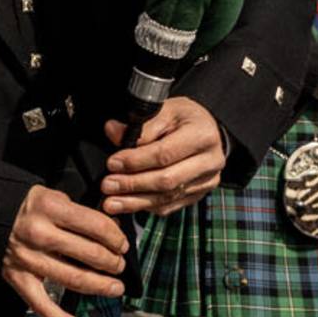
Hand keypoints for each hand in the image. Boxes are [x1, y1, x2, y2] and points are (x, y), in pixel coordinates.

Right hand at [1, 182, 130, 316]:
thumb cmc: (28, 208)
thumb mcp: (53, 196)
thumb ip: (80, 212)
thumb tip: (113, 233)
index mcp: (50, 208)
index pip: (97, 226)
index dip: (116, 238)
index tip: (121, 244)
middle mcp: (40, 234)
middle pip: (90, 254)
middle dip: (112, 262)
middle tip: (118, 265)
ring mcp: (28, 258)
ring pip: (74, 279)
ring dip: (100, 286)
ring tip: (115, 288)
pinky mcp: (17, 277)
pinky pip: (41, 305)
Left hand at [100, 98, 227, 215]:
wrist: (209, 130)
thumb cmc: (184, 118)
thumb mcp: (165, 111)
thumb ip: (141, 125)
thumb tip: (113, 131)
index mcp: (202, 135)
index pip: (164, 154)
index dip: (136, 161)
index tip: (112, 164)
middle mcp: (210, 161)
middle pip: (167, 180)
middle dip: (133, 185)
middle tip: (107, 186)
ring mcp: (207, 181)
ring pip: (167, 197)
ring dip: (135, 202)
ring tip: (111, 202)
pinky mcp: (200, 194)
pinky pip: (171, 205)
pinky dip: (147, 206)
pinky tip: (128, 203)